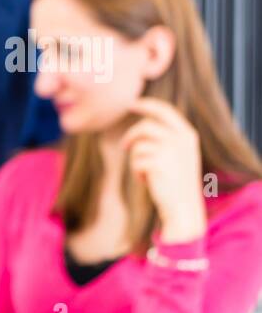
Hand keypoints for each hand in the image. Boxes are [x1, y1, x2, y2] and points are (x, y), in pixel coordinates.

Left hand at [121, 97, 205, 242]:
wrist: (183, 208)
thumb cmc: (176, 184)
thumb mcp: (178, 157)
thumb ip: (167, 139)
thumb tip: (143, 126)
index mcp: (188, 135)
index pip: (165, 111)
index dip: (147, 105)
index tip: (132, 104)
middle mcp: (181, 138)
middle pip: (146, 126)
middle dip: (131, 136)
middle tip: (124, 146)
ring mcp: (170, 150)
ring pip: (138, 145)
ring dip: (135, 158)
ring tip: (143, 172)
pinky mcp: (158, 162)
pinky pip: (136, 160)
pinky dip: (137, 172)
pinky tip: (147, 182)